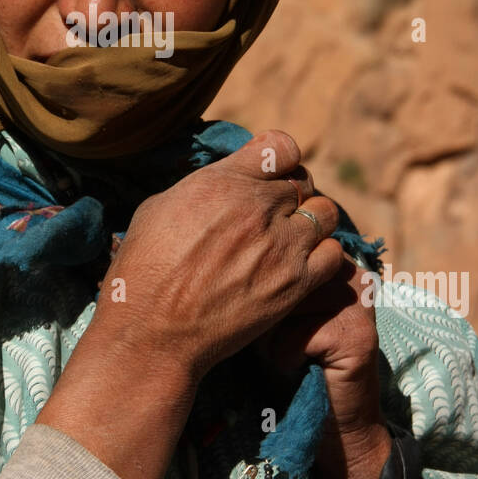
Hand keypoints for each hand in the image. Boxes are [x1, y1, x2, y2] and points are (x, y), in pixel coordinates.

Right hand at [92, 129, 344, 385]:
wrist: (152, 332)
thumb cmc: (143, 271)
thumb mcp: (158, 208)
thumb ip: (200, 187)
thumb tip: (221, 182)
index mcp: (221, 181)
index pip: (281, 146)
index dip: (280, 161)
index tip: (269, 178)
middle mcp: (256, 206)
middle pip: (303, 181)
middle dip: (291, 196)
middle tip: (275, 218)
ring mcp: (280, 244)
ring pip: (326, 212)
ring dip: (311, 224)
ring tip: (291, 241)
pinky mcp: (296, 283)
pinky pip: (334, 254)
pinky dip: (322, 257)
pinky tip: (301, 268)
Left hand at [252, 251, 387, 478]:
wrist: (327, 417)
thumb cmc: (291, 359)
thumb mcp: (273, 310)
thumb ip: (263, 280)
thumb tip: (224, 258)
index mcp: (331, 260)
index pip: (279, 252)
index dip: (258, 286)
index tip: (261, 314)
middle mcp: (350, 272)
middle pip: (281, 276)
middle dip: (267, 311)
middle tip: (280, 339)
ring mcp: (358, 301)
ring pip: (286, 305)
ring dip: (275, 337)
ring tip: (290, 353)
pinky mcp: (358, 334)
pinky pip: (296, 337)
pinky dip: (285, 357)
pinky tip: (300, 366)